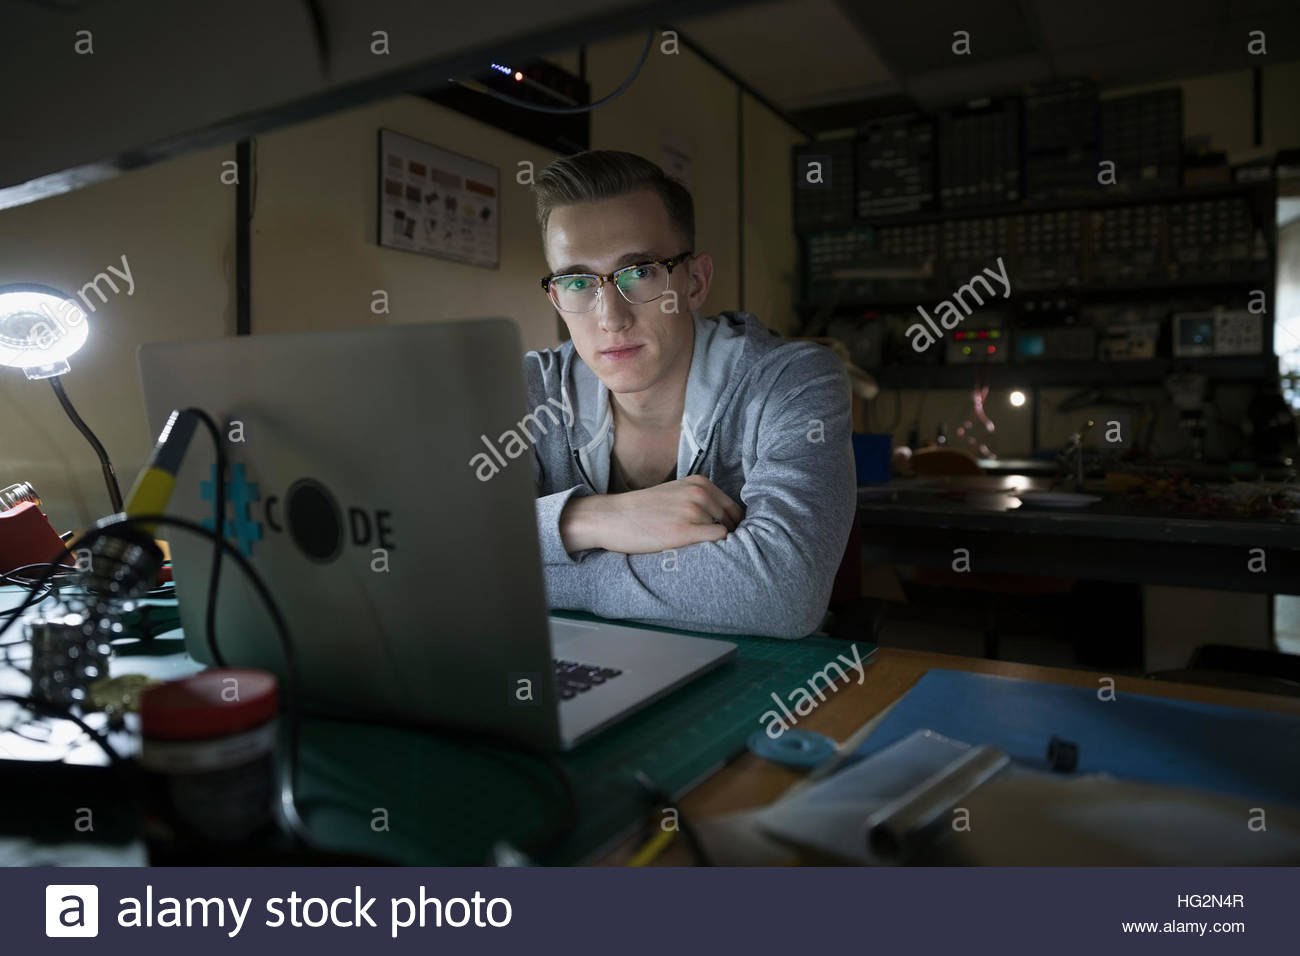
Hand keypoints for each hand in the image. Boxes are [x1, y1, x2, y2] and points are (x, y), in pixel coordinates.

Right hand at [559, 475, 743, 554]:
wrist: (612, 517)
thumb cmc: (642, 510)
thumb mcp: (675, 492)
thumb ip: (698, 499)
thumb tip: (724, 519)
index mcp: (699, 483)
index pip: (733, 506)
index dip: (733, 524)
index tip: (725, 537)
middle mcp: (699, 493)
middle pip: (733, 520)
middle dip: (730, 535)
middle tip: (715, 548)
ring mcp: (693, 511)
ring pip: (726, 532)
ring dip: (719, 544)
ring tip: (702, 551)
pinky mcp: (685, 531)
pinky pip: (718, 539)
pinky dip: (715, 548)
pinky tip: (701, 553)